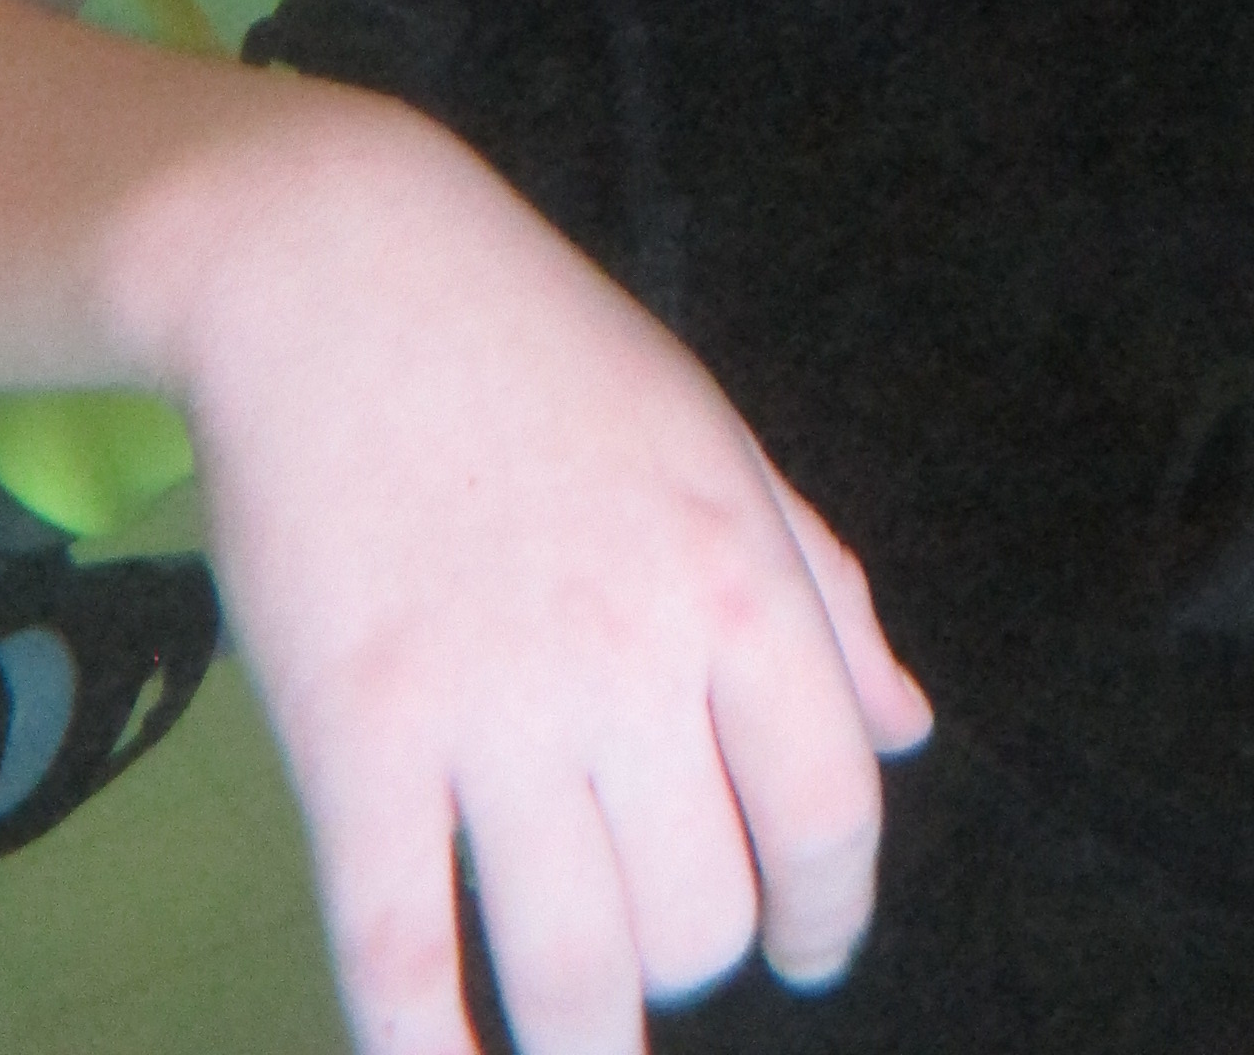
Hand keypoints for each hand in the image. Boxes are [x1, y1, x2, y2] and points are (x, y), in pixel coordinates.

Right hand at [154, 94, 931, 1054]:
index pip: (831, 810)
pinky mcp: (356, 740)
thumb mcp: (718, 447)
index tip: (811, 950)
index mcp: (741, 578)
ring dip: (587, 1039)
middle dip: (694, 952)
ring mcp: (492, 706)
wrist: (344, 276)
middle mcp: (635, 655)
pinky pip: (399, 955)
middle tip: (660, 932)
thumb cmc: (543, 357)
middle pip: (704, 913)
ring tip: (583, 1034)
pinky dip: (427, 1054)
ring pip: (575, 968)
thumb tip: (909, 732)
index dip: (832, 912)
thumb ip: (825, 597)